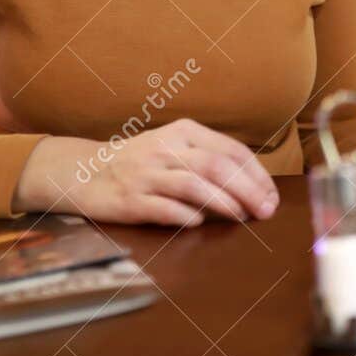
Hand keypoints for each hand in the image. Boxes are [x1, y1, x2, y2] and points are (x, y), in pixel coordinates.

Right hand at [14, 119, 279, 226]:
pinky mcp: (129, 200)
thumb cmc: (142, 163)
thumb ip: (210, 159)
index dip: (257, 174)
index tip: (272, 196)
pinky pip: (163, 207)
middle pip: (216, 166)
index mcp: (183, 132)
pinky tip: (200, 223)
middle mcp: (165, 148)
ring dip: (224, 202)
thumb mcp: (175, 147)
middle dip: (248, 190)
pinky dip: (185, 215)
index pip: (231, 150)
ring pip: (194, 185)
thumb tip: (255, 185)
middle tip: (266, 211)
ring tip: (242, 217)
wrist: (83, 171)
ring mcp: (146, 174)